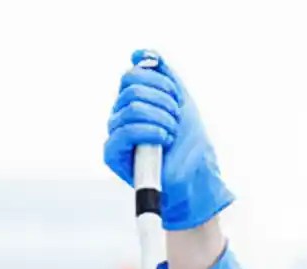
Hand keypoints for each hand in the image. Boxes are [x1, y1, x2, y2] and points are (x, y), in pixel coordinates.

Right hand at [104, 50, 234, 230]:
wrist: (195, 177)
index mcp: (132, 100)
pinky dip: (151, 132)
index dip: (160, 83)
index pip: (133, 74)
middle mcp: (119, 114)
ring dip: (162, 119)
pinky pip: (126, 130)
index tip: (177, 101)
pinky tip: (163, 141)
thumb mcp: (180, 99)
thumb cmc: (188, 142)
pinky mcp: (112, 153)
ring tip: (172, 134)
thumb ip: (162, 73)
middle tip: (176, 121)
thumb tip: (138, 52)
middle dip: (163, 102)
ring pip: (132, 107)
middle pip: (131, 87)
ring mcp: (114, 132)